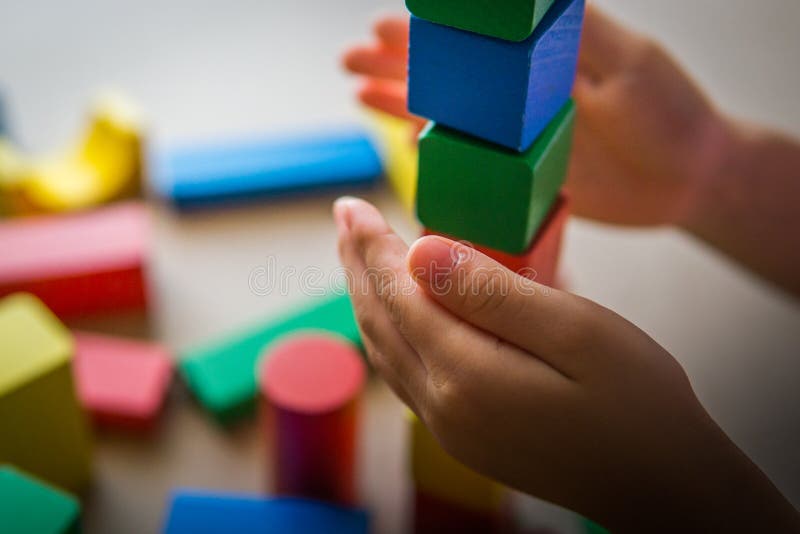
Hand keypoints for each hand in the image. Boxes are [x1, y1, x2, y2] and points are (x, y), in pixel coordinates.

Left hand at [333, 196, 799, 532]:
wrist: (661, 485)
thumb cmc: (636, 403)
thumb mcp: (576, 330)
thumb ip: (492, 292)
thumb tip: (419, 253)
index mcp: (468, 374)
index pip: (399, 293)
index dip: (372, 245)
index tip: (351, 206)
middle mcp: (445, 407)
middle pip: (381, 321)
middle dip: (358, 265)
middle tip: (345, 219)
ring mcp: (450, 428)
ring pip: (386, 350)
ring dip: (368, 298)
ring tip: (359, 257)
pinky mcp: (464, 437)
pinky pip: (405, 375)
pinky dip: (389, 333)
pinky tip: (394, 315)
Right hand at [341, 7, 731, 227]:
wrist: (688, 180)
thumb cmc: (669, 116)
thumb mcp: (628, 63)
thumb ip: (578, 31)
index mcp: (541, 61)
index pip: (473, 43)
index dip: (430, 35)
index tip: (387, 25)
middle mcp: (519, 97)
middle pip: (448, 77)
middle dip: (397, 65)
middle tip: (353, 59)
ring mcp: (515, 138)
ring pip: (446, 117)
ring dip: (399, 103)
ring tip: (357, 91)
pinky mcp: (517, 176)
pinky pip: (463, 162)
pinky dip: (429, 149)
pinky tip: (399, 139)